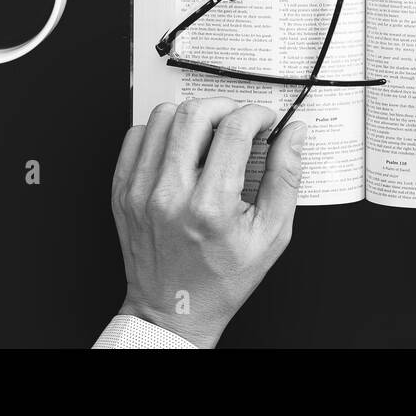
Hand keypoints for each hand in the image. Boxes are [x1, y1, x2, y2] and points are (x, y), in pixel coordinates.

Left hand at [112, 98, 307, 347]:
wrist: (174, 310)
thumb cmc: (223, 277)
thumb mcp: (271, 234)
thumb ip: (285, 178)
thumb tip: (293, 134)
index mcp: (210, 207)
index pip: (234, 130)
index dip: (257, 114)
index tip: (265, 120)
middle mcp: (169, 195)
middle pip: (195, 114)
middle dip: (226, 106)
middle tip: (239, 120)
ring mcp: (139, 192)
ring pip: (163, 118)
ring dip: (193, 116)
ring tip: (209, 134)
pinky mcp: (122, 192)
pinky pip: (136, 136)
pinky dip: (162, 132)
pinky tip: (180, 148)